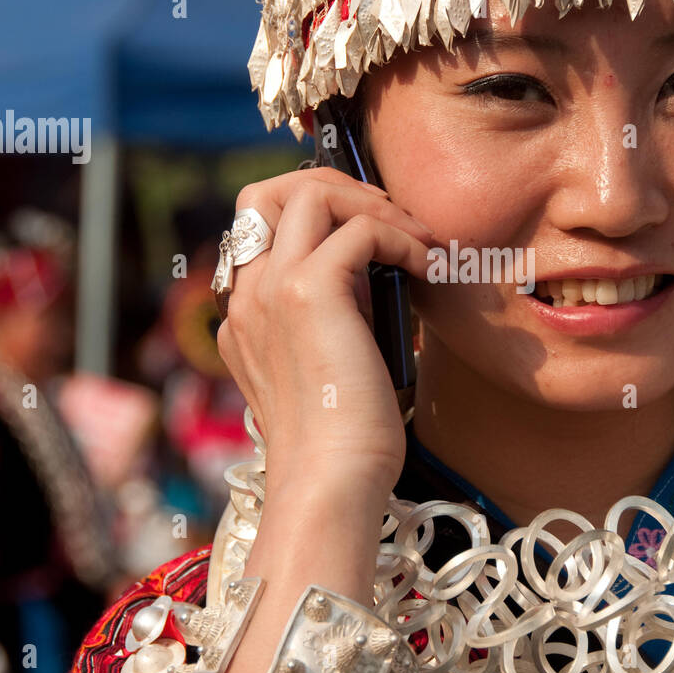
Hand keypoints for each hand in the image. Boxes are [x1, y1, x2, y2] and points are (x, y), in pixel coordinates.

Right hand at [216, 166, 435, 503]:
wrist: (329, 485)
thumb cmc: (344, 445)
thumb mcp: (332, 367)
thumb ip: (338, 320)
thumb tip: (384, 276)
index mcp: (245, 316)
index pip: (261, 226)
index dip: (317, 214)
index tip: (372, 235)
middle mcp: (247, 295)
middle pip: (269, 191)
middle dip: (337, 187)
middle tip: (392, 218)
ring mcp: (271, 290)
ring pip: (308, 193)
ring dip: (372, 204)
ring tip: (417, 240)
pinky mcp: (308, 292)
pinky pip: (360, 229)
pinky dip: (401, 238)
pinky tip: (428, 268)